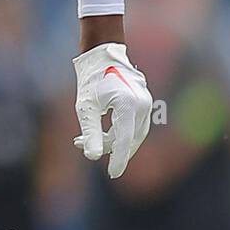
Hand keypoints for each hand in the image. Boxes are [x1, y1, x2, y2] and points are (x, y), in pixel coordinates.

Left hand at [73, 42, 151, 178]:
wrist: (103, 54)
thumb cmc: (91, 79)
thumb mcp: (86, 108)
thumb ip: (91, 133)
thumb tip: (92, 157)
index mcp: (129, 105)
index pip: (125, 140)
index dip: (118, 159)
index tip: (113, 175)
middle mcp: (142, 105)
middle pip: (129, 138)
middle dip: (109, 148)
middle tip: (84, 147)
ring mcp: (145, 103)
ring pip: (132, 133)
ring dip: (112, 141)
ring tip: (85, 138)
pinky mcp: (143, 102)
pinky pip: (133, 125)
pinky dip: (118, 132)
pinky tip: (100, 132)